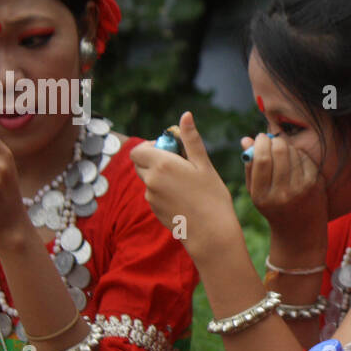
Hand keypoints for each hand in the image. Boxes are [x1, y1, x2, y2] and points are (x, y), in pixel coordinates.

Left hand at [131, 112, 237, 259]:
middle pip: (141, 163)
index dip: (150, 146)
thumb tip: (186, 115)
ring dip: (161, 176)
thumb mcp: (204, 165)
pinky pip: (154, 194)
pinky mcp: (154, 210)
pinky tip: (185, 198)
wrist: (211, 234)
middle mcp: (150, 180)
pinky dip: (164, 191)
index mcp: (161, 165)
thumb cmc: (212, 197)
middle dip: (155, 159)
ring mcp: (151, 197)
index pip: (138, 150)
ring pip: (148, 179)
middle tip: (180, 164)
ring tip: (187, 184)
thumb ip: (191, 140)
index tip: (170, 150)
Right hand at [240, 132, 327, 254]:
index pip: (262, 159)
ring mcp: (302, 189)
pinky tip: (295, 163)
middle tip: (272, 140)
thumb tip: (246, 139)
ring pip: (293, 152)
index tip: (260, 137)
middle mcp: (283, 193)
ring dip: (287, 147)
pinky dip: (299, 155)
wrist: (300, 231)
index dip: (261, 143)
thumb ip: (250, 166)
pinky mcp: (316, 184)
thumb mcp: (256, 193)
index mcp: (263, 196)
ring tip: (283, 154)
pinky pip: (306, 158)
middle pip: (279, 151)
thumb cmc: (273, 207)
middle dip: (274, 140)